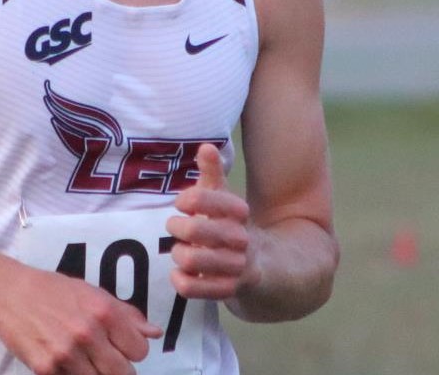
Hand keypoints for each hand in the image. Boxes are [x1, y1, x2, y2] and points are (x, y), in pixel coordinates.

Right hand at [0, 263, 160, 374]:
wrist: (9, 293)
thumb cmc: (54, 290)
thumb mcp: (93, 293)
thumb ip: (126, 315)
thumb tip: (154, 333)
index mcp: (104, 312)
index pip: (140, 350)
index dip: (132, 350)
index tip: (121, 347)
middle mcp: (87, 333)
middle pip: (124, 373)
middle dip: (119, 369)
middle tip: (106, 360)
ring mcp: (66, 354)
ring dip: (96, 373)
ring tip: (85, 360)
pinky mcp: (46, 369)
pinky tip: (66, 363)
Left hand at [166, 142, 251, 301]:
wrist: (263, 266)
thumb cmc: (230, 226)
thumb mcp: (224, 199)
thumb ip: (213, 174)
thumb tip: (206, 147)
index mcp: (238, 213)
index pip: (206, 198)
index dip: (188, 199)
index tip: (182, 203)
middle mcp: (240, 239)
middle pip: (194, 230)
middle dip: (176, 227)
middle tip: (176, 227)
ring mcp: (235, 267)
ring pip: (191, 259)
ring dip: (178, 253)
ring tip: (180, 250)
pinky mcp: (227, 291)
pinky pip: (192, 288)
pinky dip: (180, 280)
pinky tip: (179, 272)